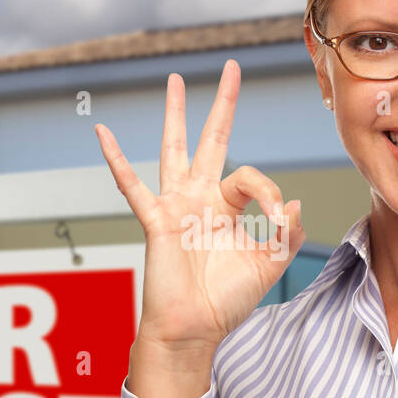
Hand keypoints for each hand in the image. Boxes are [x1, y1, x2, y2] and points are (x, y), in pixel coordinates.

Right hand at [94, 59, 305, 350]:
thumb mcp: (268, 265)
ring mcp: (175, 205)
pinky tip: (103, 133)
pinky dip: (116, 159)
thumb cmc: (225, 301)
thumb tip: (294, 202)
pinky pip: (132, 186)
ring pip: (175, 150)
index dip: (269, 192)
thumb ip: (286, 233)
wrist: (194, 330)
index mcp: (226, 208)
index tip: (279, 218)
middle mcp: (200, 199)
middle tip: (232, 68)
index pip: (251, 177)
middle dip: (223, 105)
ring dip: (175, 115)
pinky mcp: (155, 220)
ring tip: (175, 80)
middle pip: (212, 141)